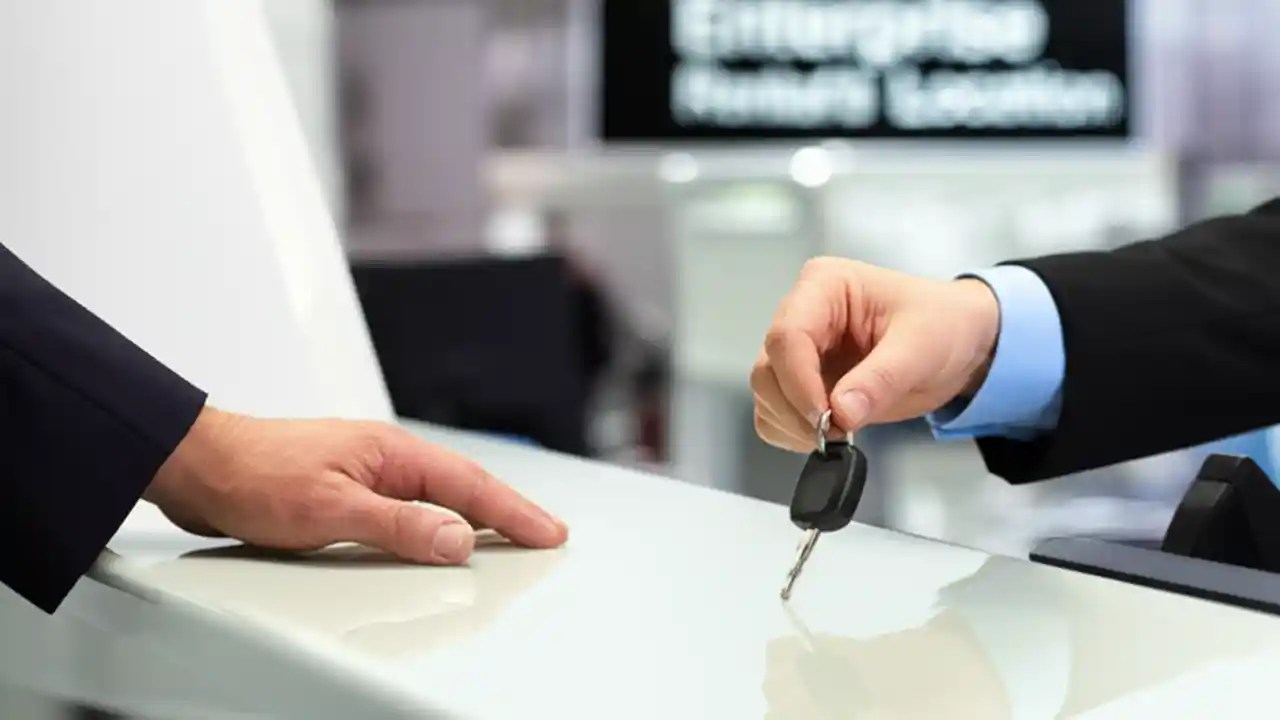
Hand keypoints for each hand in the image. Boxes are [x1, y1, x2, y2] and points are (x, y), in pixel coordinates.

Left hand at [144, 407, 567, 562]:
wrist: (199, 464)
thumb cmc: (255, 474)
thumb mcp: (333, 509)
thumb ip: (400, 525)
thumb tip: (459, 539)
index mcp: (392, 453)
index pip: (471, 485)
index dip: (514, 512)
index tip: (548, 532)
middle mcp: (386, 458)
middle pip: (463, 487)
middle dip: (509, 511)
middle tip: (545, 534)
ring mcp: (367, 471)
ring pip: (438, 495)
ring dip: (476, 515)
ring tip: (509, 535)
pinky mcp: (347, 489)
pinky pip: (410, 505)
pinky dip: (438, 520)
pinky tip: (439, 533)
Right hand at [752, 257, 999, 450]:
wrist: (960, 342)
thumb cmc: (943, 324)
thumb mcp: (922, 347)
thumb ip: (881, 379)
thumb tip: (841, 411)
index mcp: (825, 286)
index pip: (788, 335)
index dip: (799, 381)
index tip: (826, 418)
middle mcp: (801, 314)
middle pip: (768, 368)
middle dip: (797, 409)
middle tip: (836, 433)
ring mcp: (798, 352)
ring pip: (766, 394)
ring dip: (795, 425)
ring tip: (841, 433)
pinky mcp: (801, 383)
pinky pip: (774, 414)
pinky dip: (793, 434)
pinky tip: (829, 434)